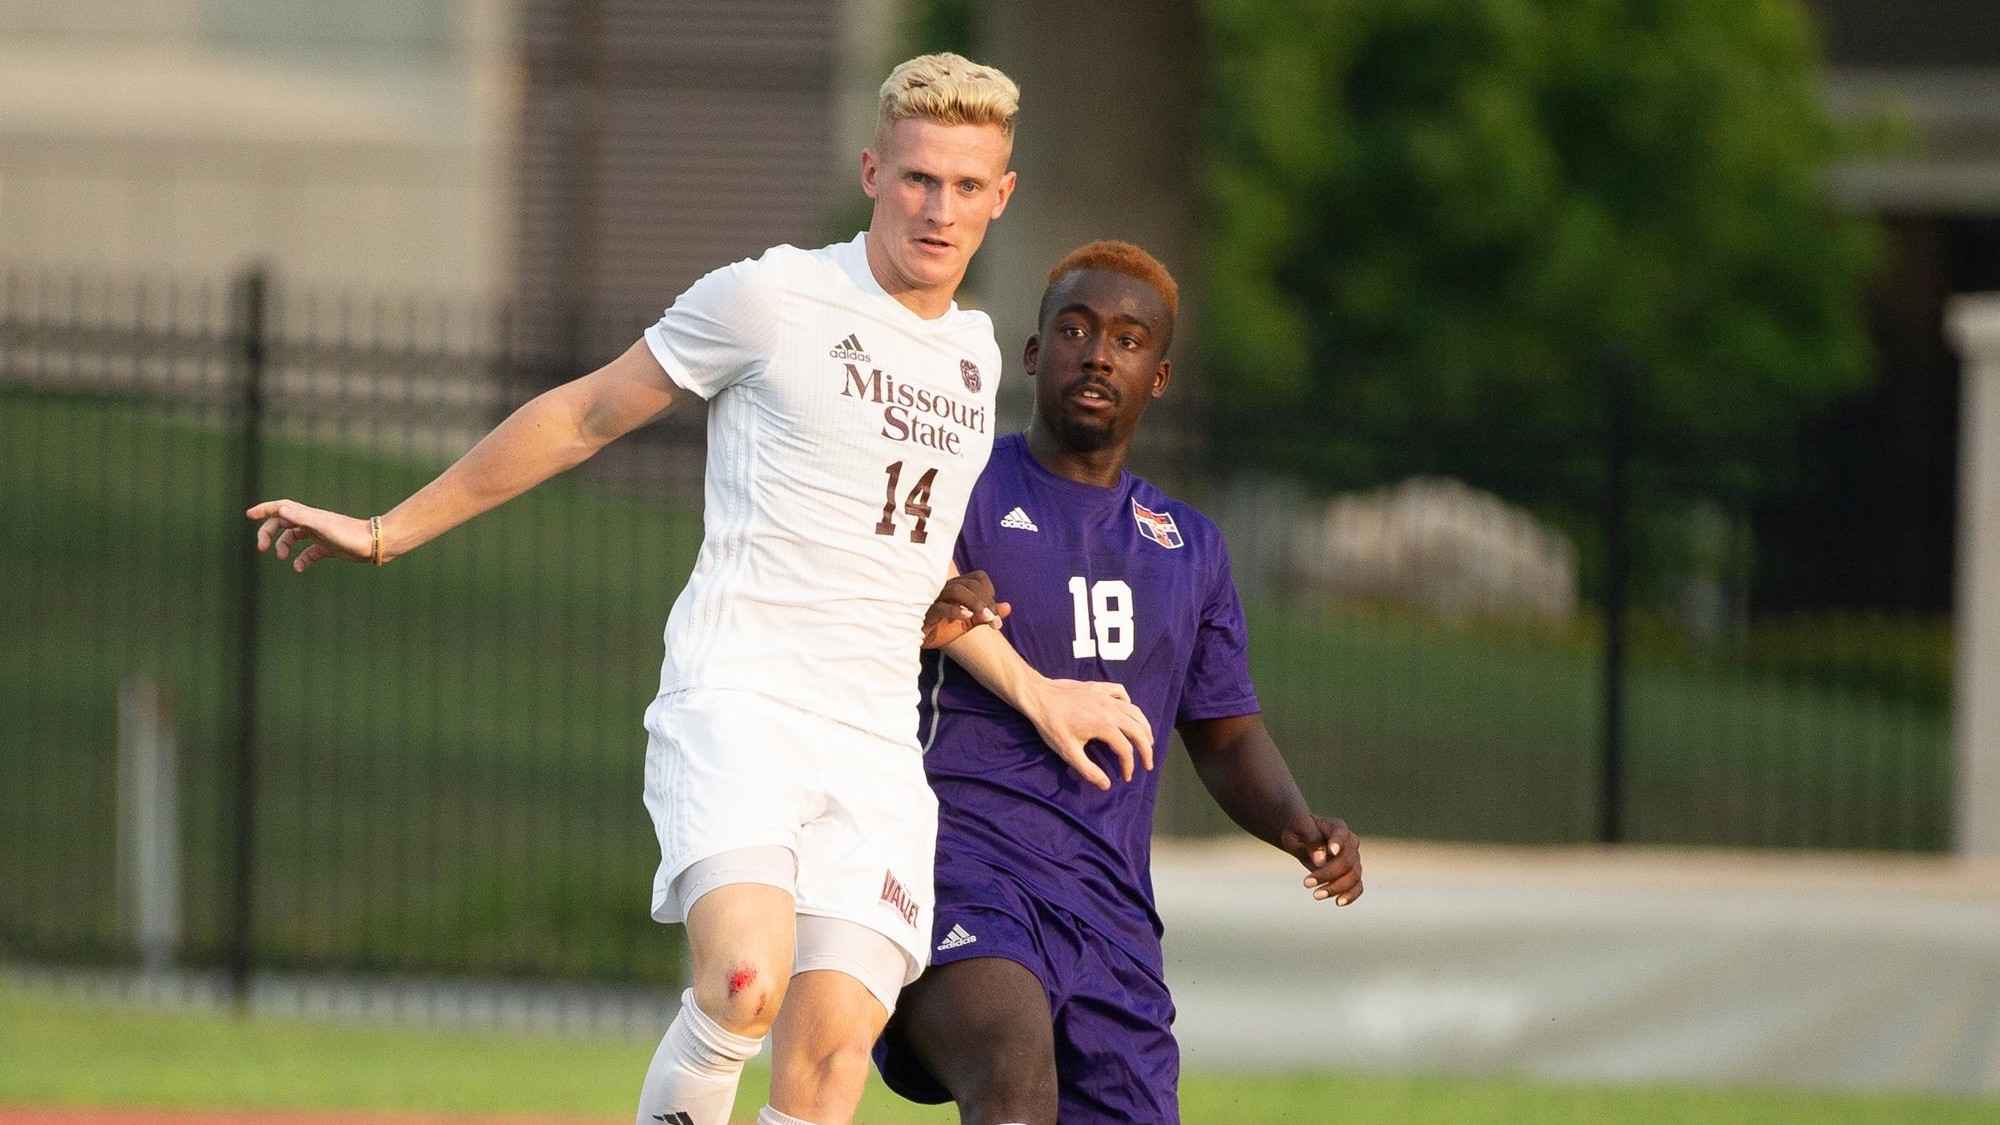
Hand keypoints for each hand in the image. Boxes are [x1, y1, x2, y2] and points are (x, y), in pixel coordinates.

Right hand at [247, 499, 373, 571]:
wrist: (374, 544)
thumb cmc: (349, 534)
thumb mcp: (323, 526)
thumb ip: (302, 518)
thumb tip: (281, 509)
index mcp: (308, 515)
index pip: (281, 508)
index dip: (264, 510)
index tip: (249, 515)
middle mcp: (312, 523)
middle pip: (282, 524)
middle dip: (268, 534)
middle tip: (260, 549)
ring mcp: (320, 535)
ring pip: (293, 538)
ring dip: (283, 547)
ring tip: (283, 559)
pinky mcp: (328, 547)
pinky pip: (309, 553)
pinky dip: (301, 560)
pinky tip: (299, 568)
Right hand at [923, 569, 1010, 648]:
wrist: (916, 639)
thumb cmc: (941, 628)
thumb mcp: (967, 623)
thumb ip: (986, 615)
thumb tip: (1008, 607)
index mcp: (956, 587)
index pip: (978, 577)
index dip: (989, 591)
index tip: (994, 612)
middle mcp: (945, 588)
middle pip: (971, 584)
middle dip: (987, 603)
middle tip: (995, 623)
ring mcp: (933, 598)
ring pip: (956, 591)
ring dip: (976, 604)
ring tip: (987, 619)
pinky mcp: (924, 612)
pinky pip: (939, 607)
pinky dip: (954, 611)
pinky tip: (966, 618)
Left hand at [1021, 678, 1154, 790]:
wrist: (1038, 696)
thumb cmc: (1051, 725)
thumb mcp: (1068, 752)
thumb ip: (1089, 770)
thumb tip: (1106, 785)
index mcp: (1105, 726)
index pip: (1126, 750)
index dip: (1129, 766)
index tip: (1126, 777)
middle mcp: (1111, 709)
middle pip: (1138, 730)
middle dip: (1146, 749)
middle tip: (1148, 764)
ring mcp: (1106, 696)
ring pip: (1134, 711)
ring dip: (1144, 726)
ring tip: (1148, 740)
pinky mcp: (1098, 687)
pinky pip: (1121, 692)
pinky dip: (1128, 702)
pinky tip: (1127, 710)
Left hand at [1281, 814, 1362, 906]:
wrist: (1301, 837)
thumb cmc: (1299, 830)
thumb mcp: (1299, 829)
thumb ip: (1311, 841)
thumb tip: (1321, 860)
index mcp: (1337, 826)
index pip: (1341, 833)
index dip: (1338, 842)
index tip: (1331, 852)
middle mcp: (1349, 842)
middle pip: (1347, 860)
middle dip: (1328, 874)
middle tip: (1306, 883)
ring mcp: (1353, 858)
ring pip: (1354, 875)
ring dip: (1336, 887)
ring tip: (1316, 895)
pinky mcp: (1351, 873)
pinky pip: (1357, 886)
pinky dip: (1351, 895)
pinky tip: (1338, 902)